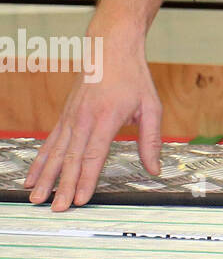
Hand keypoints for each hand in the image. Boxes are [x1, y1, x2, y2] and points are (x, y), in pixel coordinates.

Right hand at [23, 28, 162, 210]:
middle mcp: (84, 119)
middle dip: (63, 186)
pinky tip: (32, 177)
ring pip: (55, 153)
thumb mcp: (151, 106)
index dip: (86, 179)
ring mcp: (71, 118)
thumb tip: (155, 169)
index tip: (80, 199)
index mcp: (106, 118)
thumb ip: (151, 140)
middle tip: (57, 208)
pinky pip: (50, 143)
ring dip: (46, 177)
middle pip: (71, 158)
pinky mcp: (65, 116)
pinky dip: (40, 161)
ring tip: (36, 198)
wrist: (110, 49)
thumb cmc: (133, 78)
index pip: (94, 155)